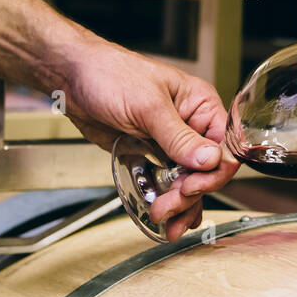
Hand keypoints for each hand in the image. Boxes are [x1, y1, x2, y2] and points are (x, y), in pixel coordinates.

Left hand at [62, 31, 239, 239]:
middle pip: (205, 171)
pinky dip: (167, 201)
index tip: (190, 187)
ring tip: (164, 222)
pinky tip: (168, 219)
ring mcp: (169, 143)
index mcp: (200, 105)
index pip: (223, 146)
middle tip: (167, 207)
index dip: (212, 172)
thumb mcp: (148, 106)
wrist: (72, 78)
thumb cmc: (110, 74)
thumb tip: (210, 159)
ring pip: (188, 182)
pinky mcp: (150, 155)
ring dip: (180, 205)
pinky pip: (166, 183)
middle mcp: (190, 125)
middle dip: (189, 193)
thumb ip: (179, 137)